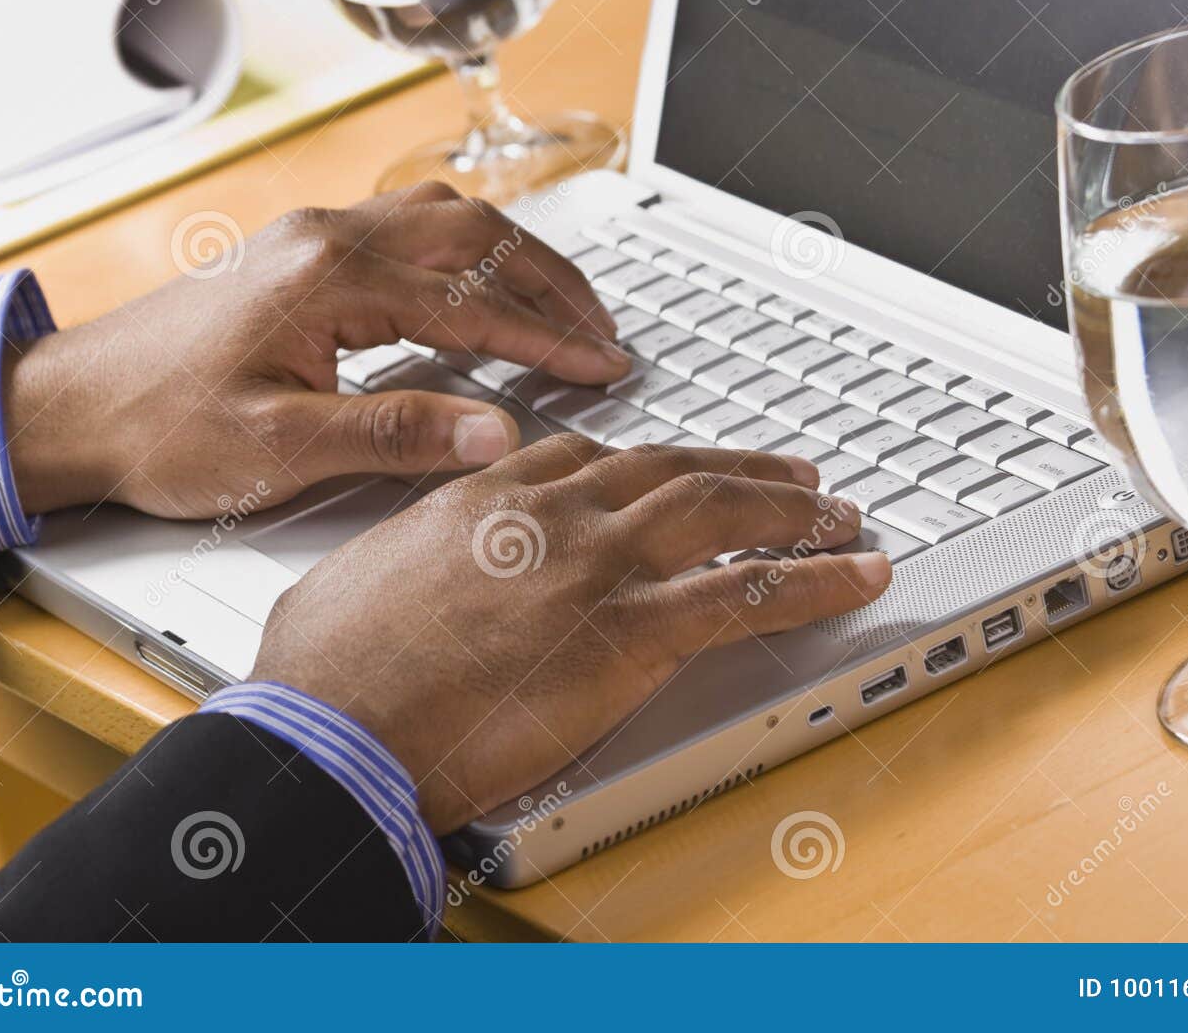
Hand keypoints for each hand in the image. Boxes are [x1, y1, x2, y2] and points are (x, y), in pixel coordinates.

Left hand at [4, 184, 629, 517]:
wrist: (73, 405)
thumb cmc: (160, 427)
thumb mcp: (283, 449)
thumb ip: (398, 435)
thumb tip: (497, 433)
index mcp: (330, 278)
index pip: (474, 302)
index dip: (549, 339)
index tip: (602, 367)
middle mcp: (327, 238)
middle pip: (475, 232)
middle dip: (551, 280)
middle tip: (602, 330)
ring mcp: (313, 237)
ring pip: (444, 217)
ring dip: (512, 255)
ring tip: (560, 303)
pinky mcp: (302, 253)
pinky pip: (409, 227)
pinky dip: (467, 252)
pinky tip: (480, 284)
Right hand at [248, 435, 893, 833]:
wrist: (336, 727)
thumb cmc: (328, 675)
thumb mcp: (357, 583)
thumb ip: (407, 563)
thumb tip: (406, 578)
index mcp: (487, 496)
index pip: (593, 461)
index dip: (653, 464)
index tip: (682, 468)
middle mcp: (553, 514)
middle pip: (673, 472)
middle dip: (742, 472)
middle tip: (789, 477)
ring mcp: (597, 566)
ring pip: (724, 515)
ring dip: (794, 511)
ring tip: (839, 513)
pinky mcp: (630, 633)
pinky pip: (749, 595)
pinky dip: (818, 581)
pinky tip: (859, 576)